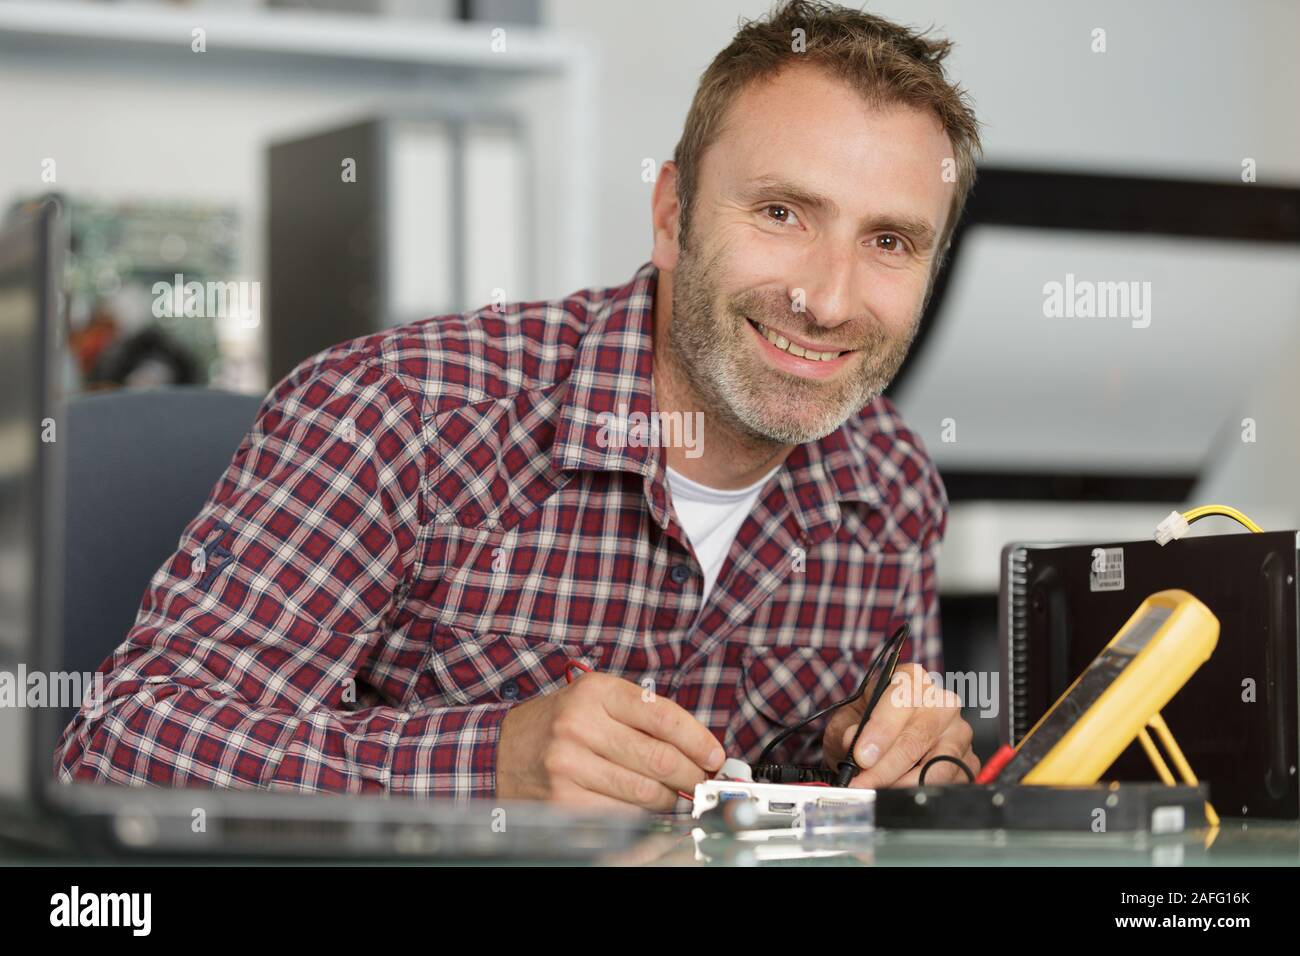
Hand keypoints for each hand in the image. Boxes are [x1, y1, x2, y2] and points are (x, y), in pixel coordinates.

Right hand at [496, 672, 725, 810]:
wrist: (502, 750)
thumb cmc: (560, 724)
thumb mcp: (596, 701)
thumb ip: (643, 717)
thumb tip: (697, 749)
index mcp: (595, 691)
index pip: (663, 717)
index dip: (698, 740)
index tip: (714, 756)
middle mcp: (580, 724)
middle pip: (659, 758)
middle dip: (690, 776)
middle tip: (699, 782)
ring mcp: (568, 764)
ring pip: (644, 791)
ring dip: (668, 799)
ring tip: (671, 796)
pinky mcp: (562, 800)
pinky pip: (620, 814)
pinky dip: (641, 816)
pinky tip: (643, 809)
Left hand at [822, 663, 979, 786]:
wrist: (881, 739)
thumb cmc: (866, 724)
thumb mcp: (847, 719)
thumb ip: (847, 728)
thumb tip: (853, 740)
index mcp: (911, 680)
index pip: (903, 699)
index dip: (881, 730)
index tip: (862, 756)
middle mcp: (941, 702)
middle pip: (919, 736)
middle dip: (887, 766)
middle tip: (864, 783)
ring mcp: (958, 732)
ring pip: (938, 762)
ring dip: (904, 783)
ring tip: (879, 792)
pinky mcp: (967, 760)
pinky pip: (951, 781)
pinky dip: (923, 793)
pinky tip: (899, 795)